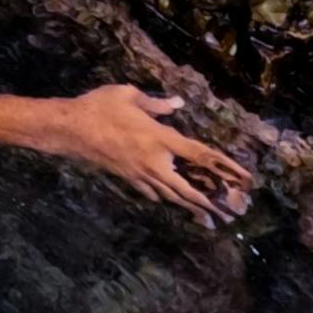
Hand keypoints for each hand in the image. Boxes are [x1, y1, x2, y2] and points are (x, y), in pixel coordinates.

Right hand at [47, 86, 253, 224]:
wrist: (69, 129)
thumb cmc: (99, 107)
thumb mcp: (127, 94)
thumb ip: (156, 103)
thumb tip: (177, 103)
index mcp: (160, 138)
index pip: (200, 155)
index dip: (225, 166)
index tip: (244, 176)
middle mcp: (154, 161)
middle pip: (188, 188)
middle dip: (209, 203)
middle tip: (228, 215)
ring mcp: (140, 174)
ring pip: (170, 195)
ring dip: (189, 206)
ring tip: (206, 218)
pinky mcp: (127, 178)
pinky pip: (150, 192)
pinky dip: (163, 197)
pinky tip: (167, 200)